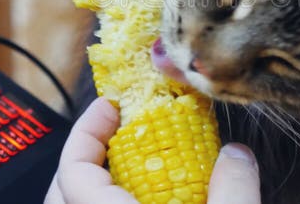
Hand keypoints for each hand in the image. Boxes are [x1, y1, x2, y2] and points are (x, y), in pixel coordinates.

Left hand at [45, 97, 260, 203]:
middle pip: (61, 190)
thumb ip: (235, 190)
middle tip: (114, 132)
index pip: (73, 168)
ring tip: (129, 167)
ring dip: (94, 184)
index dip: (86, 130)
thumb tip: (237, 154)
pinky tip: (145, 200)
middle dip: (83, 155)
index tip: (110, 105)